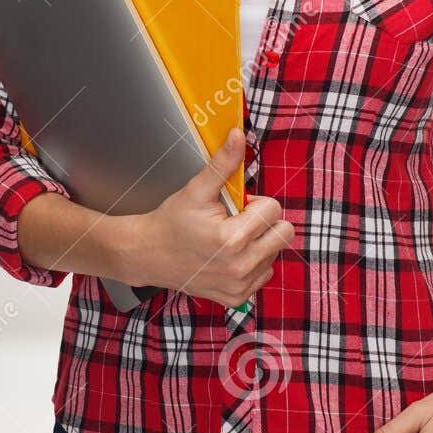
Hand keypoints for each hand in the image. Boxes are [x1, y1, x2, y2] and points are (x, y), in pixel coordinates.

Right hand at [123, 129, 293, 307]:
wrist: (149, 255)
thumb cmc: (172, 221)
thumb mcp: (196, 189)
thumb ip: (222, 163)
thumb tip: (238, 135)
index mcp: (233, 237)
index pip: (274, 209)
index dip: (255, 203)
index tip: (234, 207)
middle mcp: (241, 265)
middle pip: (284, 233)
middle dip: (264, 222)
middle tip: (236, 221)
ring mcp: (240, 285)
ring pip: (275, 253)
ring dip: (259, 243)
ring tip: (229, 240)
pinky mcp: (238, 297)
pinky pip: (265, 274)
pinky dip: (252, 263)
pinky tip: (228, 256)